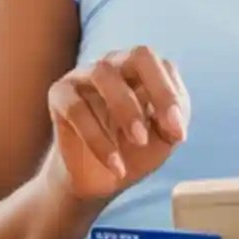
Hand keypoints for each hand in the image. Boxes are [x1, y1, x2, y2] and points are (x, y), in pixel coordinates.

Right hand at [41, 46, 190, 200]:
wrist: (96, 182)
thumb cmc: (133, 153)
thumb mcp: (162, 142)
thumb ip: (172, 125)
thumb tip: (174, 120)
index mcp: (143, 73)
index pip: (162, 66)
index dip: (172, 97)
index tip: (178, 134)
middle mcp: (115, 65)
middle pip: (138, 55)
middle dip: (157, 90)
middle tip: (164, 130)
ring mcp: (84, 76)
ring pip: (103, 73)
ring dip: (127, 109)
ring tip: (139, 142)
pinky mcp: (59, 94)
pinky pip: (76, 108)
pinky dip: (98, 139)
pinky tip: (115, 165)